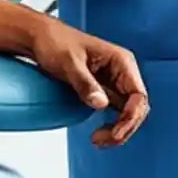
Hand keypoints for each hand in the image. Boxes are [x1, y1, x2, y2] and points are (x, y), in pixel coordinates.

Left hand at [29, 19, 148, 147]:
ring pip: (126, 112)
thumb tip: (101, 103)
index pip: (138, 95)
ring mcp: (113, 81)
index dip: (131, 116)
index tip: (116, 132)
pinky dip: (110, 124)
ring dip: (117, 129)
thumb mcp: (68, 62)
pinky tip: (99, 133)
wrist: (38, 37)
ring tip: (98, 140)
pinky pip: (114, 111)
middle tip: (104, 140)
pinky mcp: (102, 90)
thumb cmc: (54, 41)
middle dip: (124, 127)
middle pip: (135, 107)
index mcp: (121, 60)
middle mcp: (121, 72)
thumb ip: (85, 83)